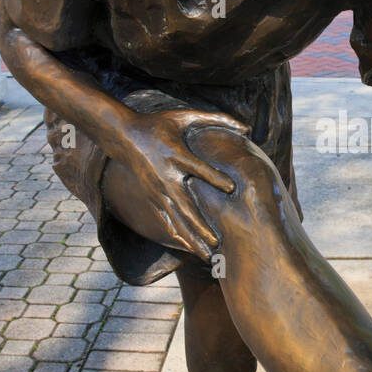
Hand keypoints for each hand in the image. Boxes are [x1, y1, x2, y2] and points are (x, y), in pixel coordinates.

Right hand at [112, 107, 251, 259]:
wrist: (124, 136)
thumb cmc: (158, 125)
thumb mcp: (184, 116)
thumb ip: (216, 119)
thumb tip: (247, 127)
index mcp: (176, 155)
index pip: (198, 168)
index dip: (215, 178)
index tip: (232, 187)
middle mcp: (167, 178)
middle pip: (185, 207)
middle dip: (200, 226)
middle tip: (217, 243)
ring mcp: (158, 191)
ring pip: (177, 220)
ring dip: (192, 239)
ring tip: (208, 256)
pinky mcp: (153, 198)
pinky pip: (168, 221)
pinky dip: (179, 236)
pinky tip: (191, 249)